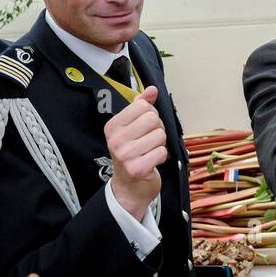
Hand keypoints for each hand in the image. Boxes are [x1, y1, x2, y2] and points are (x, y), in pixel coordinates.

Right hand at [104, 86, 165, 220]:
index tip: (145, 127)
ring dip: (160, 144)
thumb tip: (152, 90)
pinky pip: (162, 152)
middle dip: (158, 129)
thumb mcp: (132, 128)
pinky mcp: (137, 169)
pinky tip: (151, 162)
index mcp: (113, 126)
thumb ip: (141, 106)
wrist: (129, 187)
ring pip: (160, 135)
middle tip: (150, 140)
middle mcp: (115, 140)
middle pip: (153, 119)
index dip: (151, 114)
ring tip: (150, 151)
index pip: (142, 106)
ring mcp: (125, 155)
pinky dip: (161, 157)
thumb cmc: (133, 153)